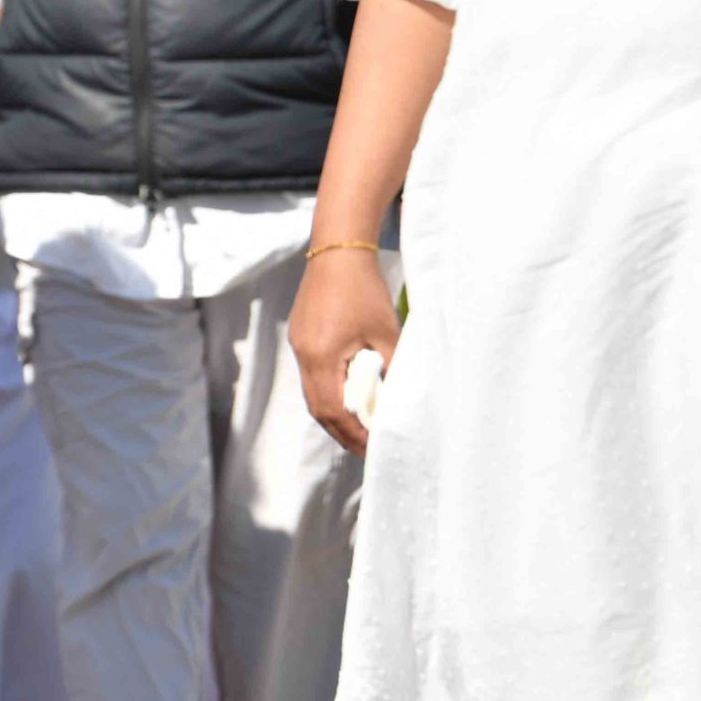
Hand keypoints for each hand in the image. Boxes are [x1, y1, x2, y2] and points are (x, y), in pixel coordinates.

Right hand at [288, 249, 401, 455]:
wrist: (337, 250)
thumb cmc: (365, 290)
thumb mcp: (388, 333)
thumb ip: (394, 370)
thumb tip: (401, 402)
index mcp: (321, 356)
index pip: (335, 410)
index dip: (355, 434)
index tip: (377, 449)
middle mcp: (303, 354)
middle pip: (318, 408)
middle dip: (343, 432)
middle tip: (367, 449)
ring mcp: (298, 344)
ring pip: (312, 394)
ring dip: (335, 414)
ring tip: (360, 428)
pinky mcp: (301, 336)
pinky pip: (312, 376)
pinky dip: (330, 394)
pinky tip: (349, 396)